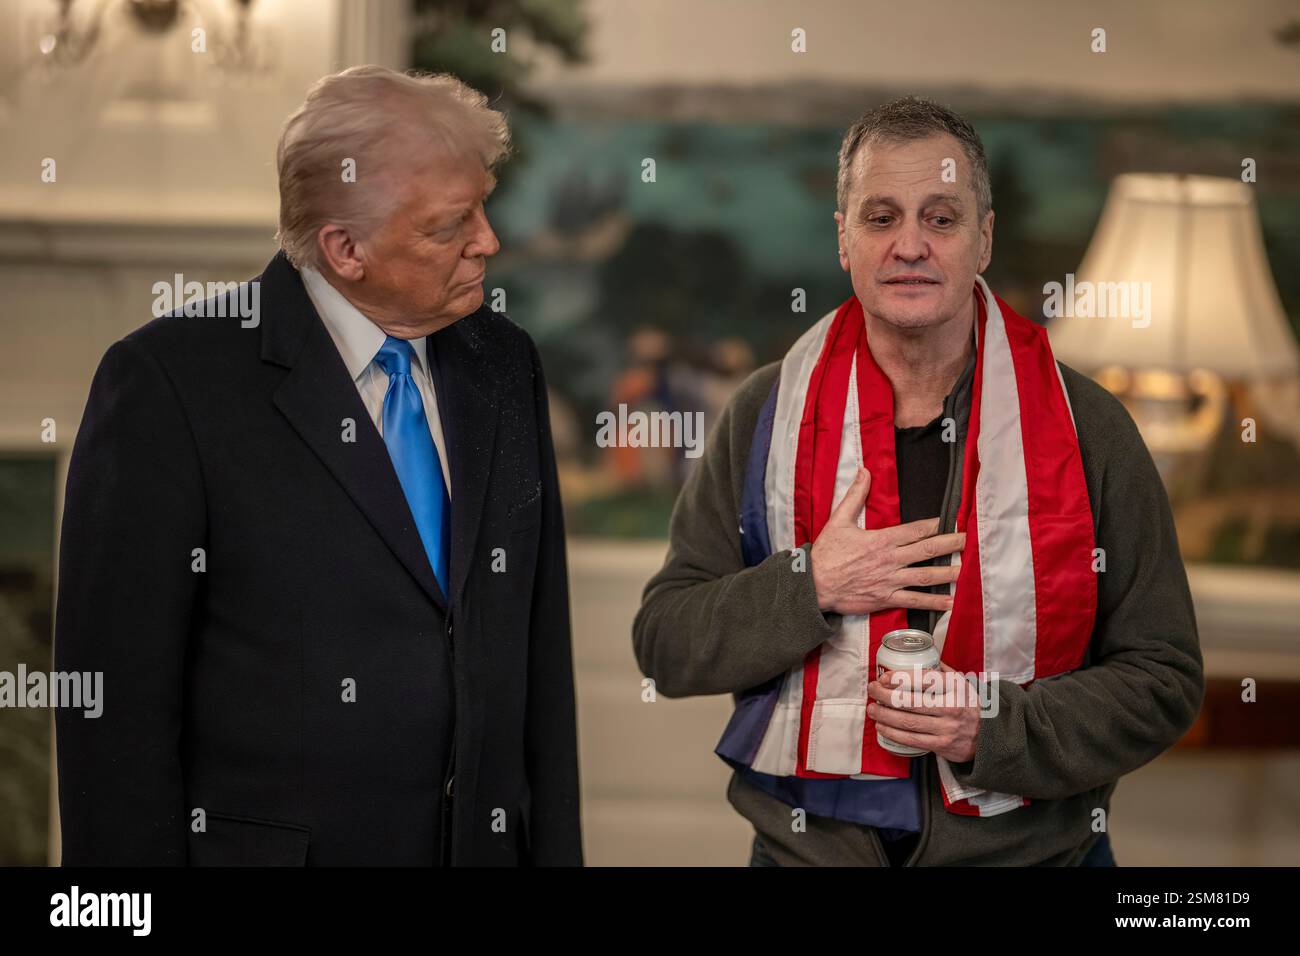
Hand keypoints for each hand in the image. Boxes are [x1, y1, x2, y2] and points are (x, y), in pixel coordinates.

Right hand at [810, 466, 964, 615]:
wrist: (814, 584)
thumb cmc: (826, 553)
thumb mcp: (839, 520)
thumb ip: (855, 496)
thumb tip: (864, 471)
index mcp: (881, 540)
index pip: (914, 530)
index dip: (934, 524)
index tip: (951, 520)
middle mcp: (889, 560)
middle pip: (926, 550)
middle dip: (950, 544)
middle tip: (968, 540)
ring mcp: (889, 580)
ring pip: (925, 576)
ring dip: (947, 573)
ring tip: (966, 570)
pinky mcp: (886, 598)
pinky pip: (913, 600)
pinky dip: (932, 601)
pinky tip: (948, 601)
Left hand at [866, 662, 980, 761]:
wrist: (990, 735)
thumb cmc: (969, 704)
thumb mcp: (962, 682)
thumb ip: (941, 670)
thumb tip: (917, 657)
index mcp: (955, 687)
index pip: (922, 679)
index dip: (898, 678)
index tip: (883, 677)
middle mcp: (951, 707)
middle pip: (910, 701)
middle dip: (885, 695)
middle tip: (872, 690)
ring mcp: (947, 728)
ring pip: (908, 721)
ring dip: (884, 715)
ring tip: (872, 709)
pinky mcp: (942, 745)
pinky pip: (912, 739)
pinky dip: (893, 733)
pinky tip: (882, 726)